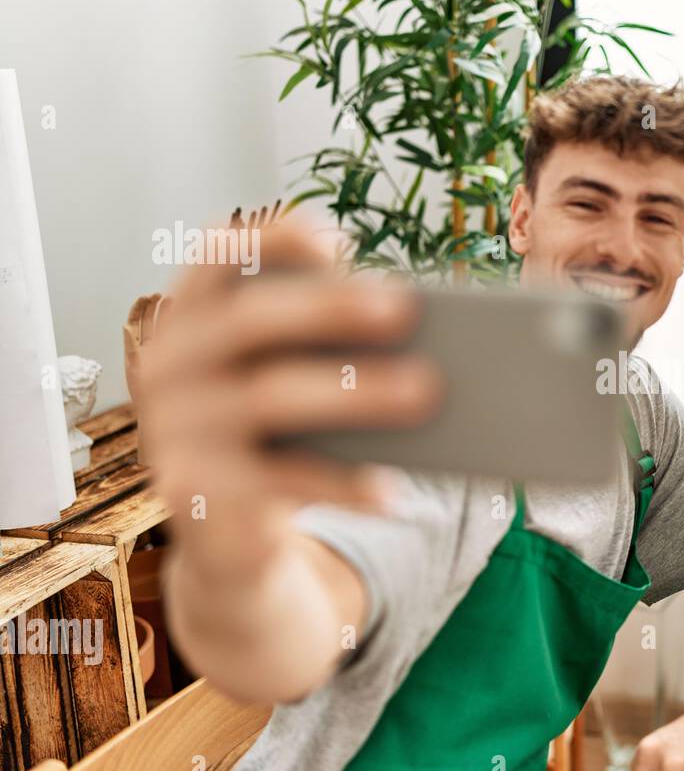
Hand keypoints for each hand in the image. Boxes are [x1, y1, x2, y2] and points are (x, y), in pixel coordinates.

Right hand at [136, 221, 439, 588]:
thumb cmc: (281, 431)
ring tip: (426, 391)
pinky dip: (343, 483)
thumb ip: (331, 349)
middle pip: (250, 321)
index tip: (339, 242)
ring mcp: (174, 427)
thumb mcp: (294, 380)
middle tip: (405, 310)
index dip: (275, 240)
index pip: (218, 254)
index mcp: (193, 317)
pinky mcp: (191, 490)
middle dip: (330, 309)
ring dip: (356, 392)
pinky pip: (278, 481)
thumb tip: (424, 338)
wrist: (227, 530)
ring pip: (270, 398)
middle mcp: (170, 362)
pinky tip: (394, 489)